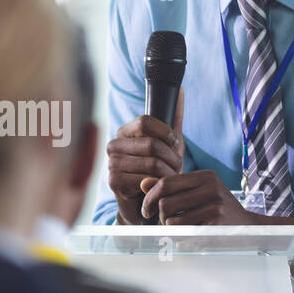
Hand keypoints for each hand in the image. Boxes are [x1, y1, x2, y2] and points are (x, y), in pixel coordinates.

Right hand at [106, 87, 185, 224]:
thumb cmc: (157, 171)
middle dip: (172, 157)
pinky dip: (160, 184)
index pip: (145, 121)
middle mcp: (113, 145)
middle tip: (176, 166)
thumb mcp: (168, 144)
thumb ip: (174, 118)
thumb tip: (181, 90)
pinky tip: (160, 187)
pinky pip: (146, 179)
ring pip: (152, 162)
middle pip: (151, 143)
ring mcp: (112, 164)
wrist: (144, 203)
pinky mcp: (114, 182)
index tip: (174, 144)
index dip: (166, 133)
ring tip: (170, 177)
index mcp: (124, 132)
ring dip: (169, 172)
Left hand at [139, 169, 254, 224]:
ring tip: (179, 227)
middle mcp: (211, 188)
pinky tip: (190, 235)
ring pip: (171, 220)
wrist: (247, 226)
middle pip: (165, 202)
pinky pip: (183, 233)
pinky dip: (180, 237)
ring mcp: (215, 206)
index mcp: (205, 176)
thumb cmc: (217, 208)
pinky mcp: (216, 224)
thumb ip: (171, 187)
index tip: (146, 209)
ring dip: (169, 228)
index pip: (165, 182)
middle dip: (157, 215)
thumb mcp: (197, 192)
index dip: (150, 197)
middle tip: (160, 221)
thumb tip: (143, 183)